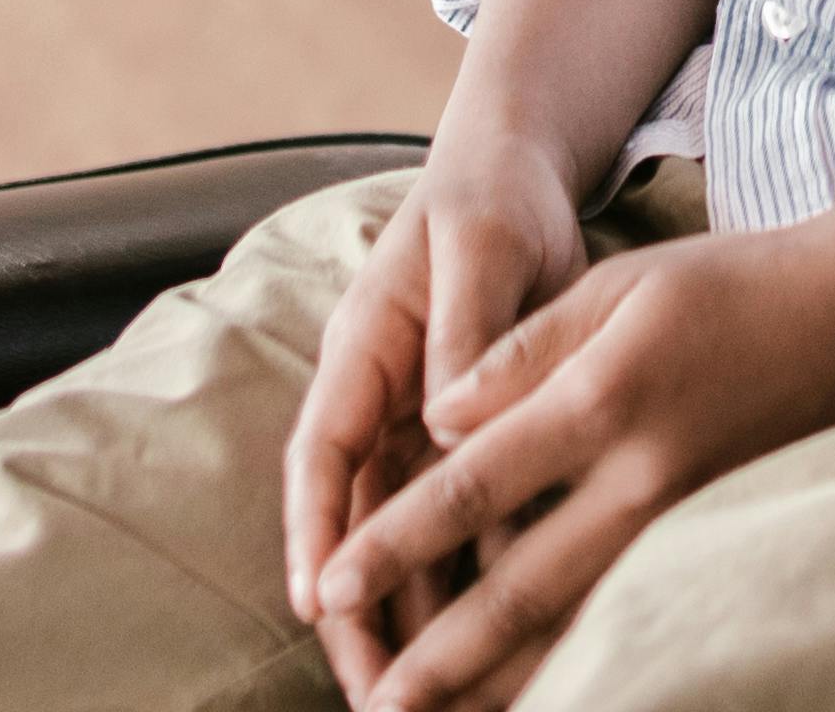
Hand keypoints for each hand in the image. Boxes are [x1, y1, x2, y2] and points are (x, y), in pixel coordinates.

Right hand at [279, 133, 589, 685]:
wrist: (520, 175)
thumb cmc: (491, 200)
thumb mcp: (483, 251)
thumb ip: (466, 333)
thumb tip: (443, 424)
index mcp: (363, 350)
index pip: (323, 455)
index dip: (313, 532)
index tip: (315, 605)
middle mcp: (380, 399)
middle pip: (354, 521)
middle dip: (356, 610)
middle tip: (375, 694)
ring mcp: (418, 424)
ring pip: (402, 538)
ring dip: (409, 614)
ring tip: (427, 698)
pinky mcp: (467, 437)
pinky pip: (460, 523)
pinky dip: (467, 581)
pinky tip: (492, 644)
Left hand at [301, 223, 834, 709]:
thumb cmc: (726, 287)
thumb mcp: (615, 285)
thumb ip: (520, 352)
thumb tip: (435, 421)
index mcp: (603, 399)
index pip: (474, 486)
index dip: (398, 540)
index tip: (336, 583)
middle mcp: (642, 479)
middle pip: (520, 587)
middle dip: (438, 654)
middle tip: (373, 701)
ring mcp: (683, 525)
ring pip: (576, 626)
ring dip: (498, 683)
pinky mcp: (710, 549)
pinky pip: (626, 621)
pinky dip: (573, 665)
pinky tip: (528, 694)